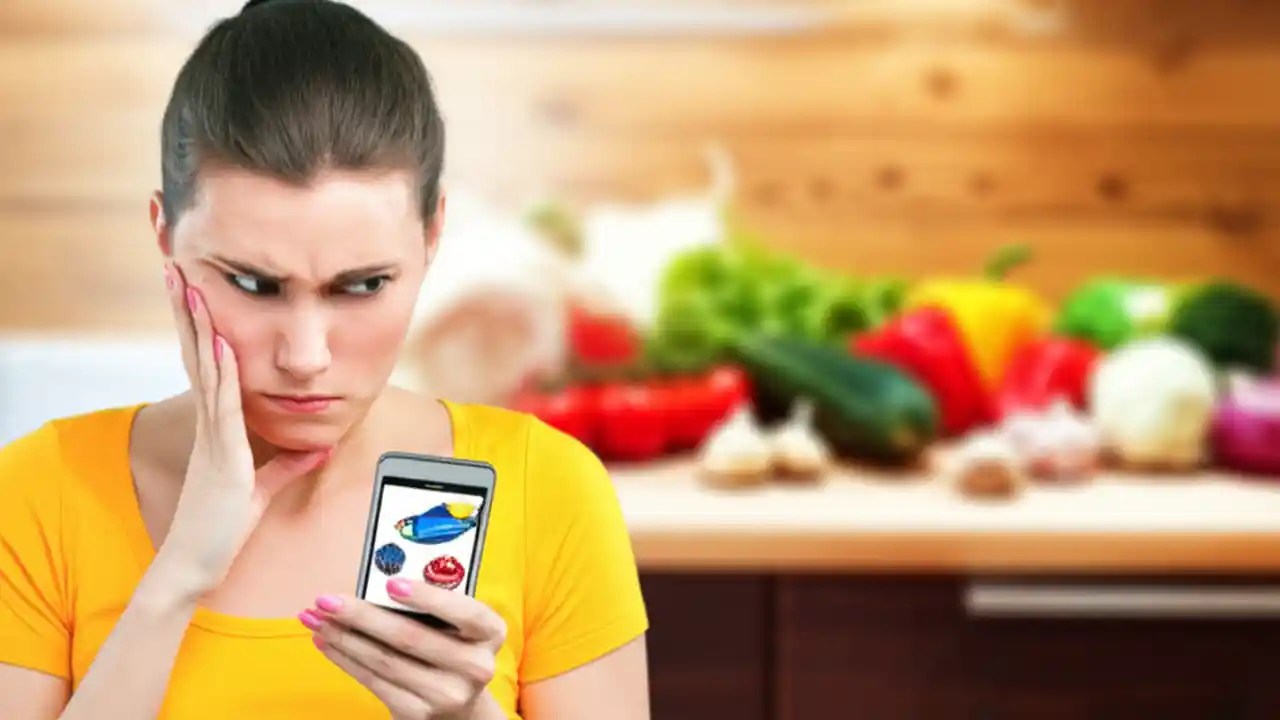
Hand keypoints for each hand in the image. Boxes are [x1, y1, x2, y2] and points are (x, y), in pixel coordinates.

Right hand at [157, 262, 332, 593]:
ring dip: (201, 328)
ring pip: (208, 372)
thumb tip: (316, 446)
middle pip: (200, 357)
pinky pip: (225, 408)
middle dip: (191, 312)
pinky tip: (224, 344)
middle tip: (178, 269)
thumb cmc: (221, 531)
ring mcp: (215, 440)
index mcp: (218, 430)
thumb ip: (288, 465)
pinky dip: (225, 374)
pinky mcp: (226, 459)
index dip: (204, 329)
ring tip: (190, 287)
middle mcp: (211, 427)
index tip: (197, 292)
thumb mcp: (263, 489)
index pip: (210, 367)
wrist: (193, 567)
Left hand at [302, 578, 506, 719]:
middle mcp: (475, 667)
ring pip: (385, 661)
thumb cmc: (451, 645)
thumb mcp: (457, 623)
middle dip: (362, 616)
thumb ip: (431, 604)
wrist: (459, 704)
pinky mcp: (417, 713)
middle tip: (327, 599)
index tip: (391, 582)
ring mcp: (447, 694)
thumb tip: (376, 577)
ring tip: (315, 618)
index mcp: (490, 632)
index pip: (465, 612)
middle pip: (411, 637)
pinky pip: (373, 682)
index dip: (428, 597)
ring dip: (344, 637)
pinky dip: (345, 659)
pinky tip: (326, 641)